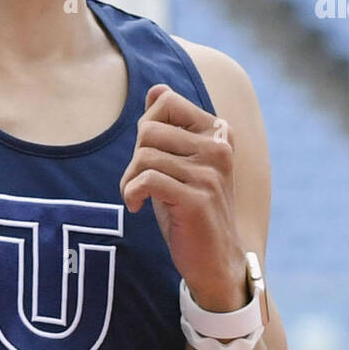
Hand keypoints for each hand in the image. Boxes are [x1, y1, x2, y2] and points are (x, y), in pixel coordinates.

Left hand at [119, 84, 247, 310]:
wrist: (214, 260)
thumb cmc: (189, 208)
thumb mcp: (179, 162)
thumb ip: (169, 126)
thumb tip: (156, 89)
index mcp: (218, 132)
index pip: (166, 101)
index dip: (146, 127)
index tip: (148, 155)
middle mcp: (219, 147)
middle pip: (148, 129)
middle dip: (134, 157)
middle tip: (139, 181)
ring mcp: (211, 173)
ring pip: (144, 155)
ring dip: (129, 179)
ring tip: (137, 196)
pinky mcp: (197, 198)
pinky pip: (146, 179)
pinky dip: (131, 192)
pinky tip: (136, 206)